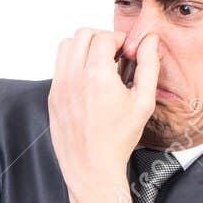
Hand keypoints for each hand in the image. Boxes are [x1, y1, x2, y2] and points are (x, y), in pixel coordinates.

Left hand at [47, 28, 160, 202]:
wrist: (91, 167)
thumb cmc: (118, 139)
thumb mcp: (143, 102)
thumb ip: (148, 66)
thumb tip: (150, 41)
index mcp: (97, 76)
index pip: (103, 37)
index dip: (119, 39)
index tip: (127, 51)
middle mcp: (73, 78)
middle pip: (81, 35)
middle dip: (100, 38)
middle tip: (114, 54)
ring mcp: (59, 87)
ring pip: (65, 46)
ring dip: (83, 48)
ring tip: (99, 64)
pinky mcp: (52, 97)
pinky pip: (59, 67)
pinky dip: (73, 64)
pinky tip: (88, 81)